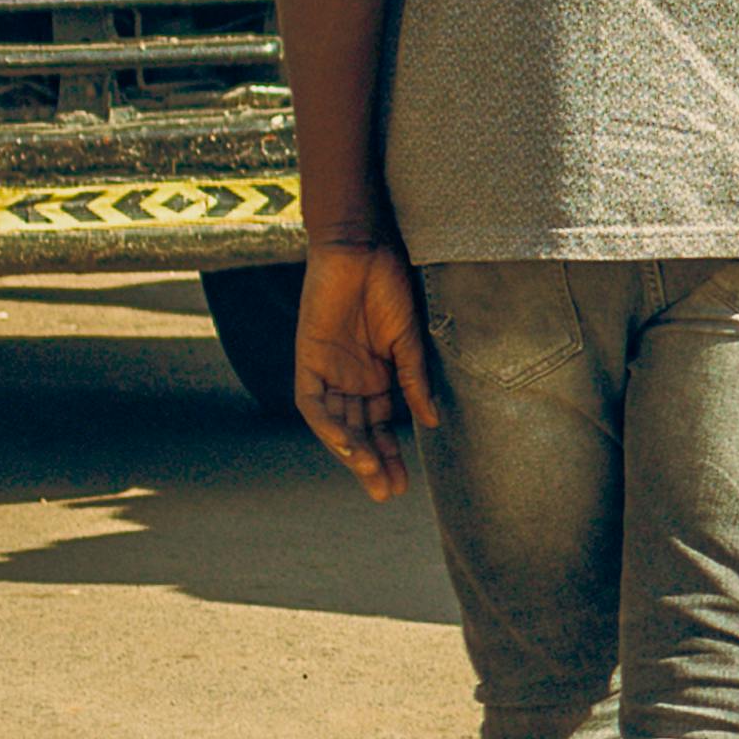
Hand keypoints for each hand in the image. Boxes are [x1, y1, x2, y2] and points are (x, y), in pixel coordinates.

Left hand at [290, 239, 434, 498]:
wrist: (362, 246)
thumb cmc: (391, 284)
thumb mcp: (410, 339)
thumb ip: (414, 380)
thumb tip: (430, 423)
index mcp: (379, 374)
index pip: (383, 425)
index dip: (392, 454)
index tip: (406, 484)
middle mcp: (352, 378)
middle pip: (360, 431)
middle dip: (373, 463)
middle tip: (388, 492)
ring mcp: (329, 370)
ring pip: (337, 424)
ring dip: (352, 451)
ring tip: (370, 476)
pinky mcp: (308, 359)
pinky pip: (313, 403)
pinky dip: (328, 425)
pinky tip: (346, 444)